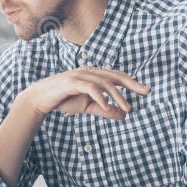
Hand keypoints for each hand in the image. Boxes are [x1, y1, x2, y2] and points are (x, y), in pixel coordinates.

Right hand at [23, 66, 149, 119]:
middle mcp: (88, 71)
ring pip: (104, 83)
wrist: (40, 99)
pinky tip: (107, 107)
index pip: (116, 76)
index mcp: (94, 75)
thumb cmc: (65, 100)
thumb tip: (125, 115)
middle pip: (114, 75)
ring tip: (127, 108)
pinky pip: (89, 88)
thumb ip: (106, 109)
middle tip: (146, 92)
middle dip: (131, 83)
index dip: (132, 82)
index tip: (146, 91)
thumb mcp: (89, 107)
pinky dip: (100, 97)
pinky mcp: (71, 82)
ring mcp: (80, 75)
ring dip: (117, 96)